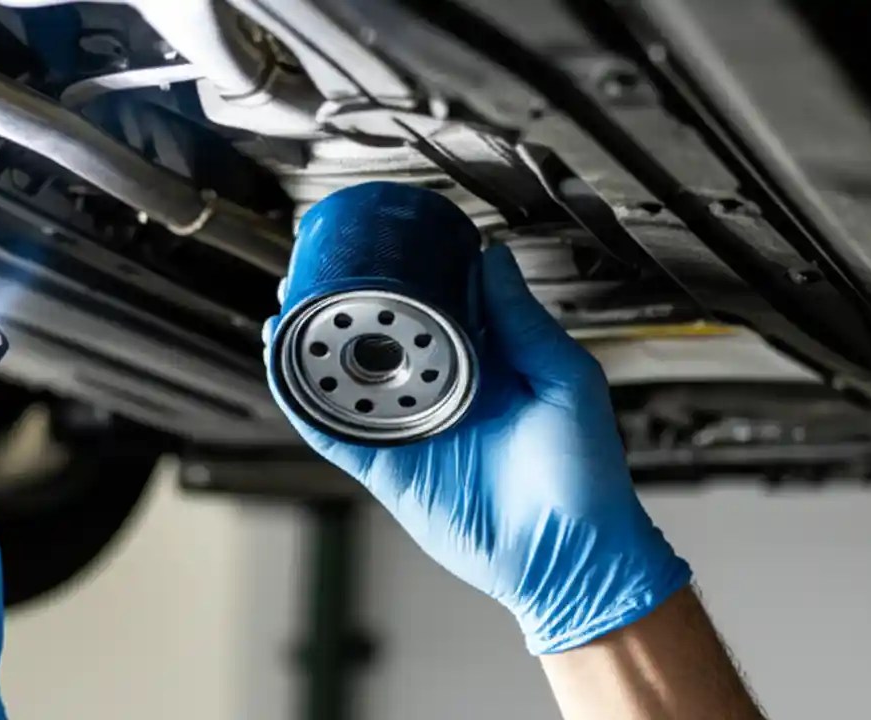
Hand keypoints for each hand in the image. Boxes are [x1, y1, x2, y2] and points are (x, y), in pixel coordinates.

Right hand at [266, 244, 690, 653]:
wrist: (569, 555)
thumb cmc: (584, 474)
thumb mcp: (565, 380)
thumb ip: (522, 321)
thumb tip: (493, 260)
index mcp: (482, 363)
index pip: (427, 308)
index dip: (395, 278)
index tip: (370, 246)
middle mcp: (439, 392)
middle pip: (374, 339)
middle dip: (339, 308)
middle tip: (310, 276)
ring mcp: (410, 430)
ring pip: (346, 383)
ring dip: (310, 352)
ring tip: (286, 316)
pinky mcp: (389, 470)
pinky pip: (337, 435)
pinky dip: (307, 408)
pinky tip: (287, 378)